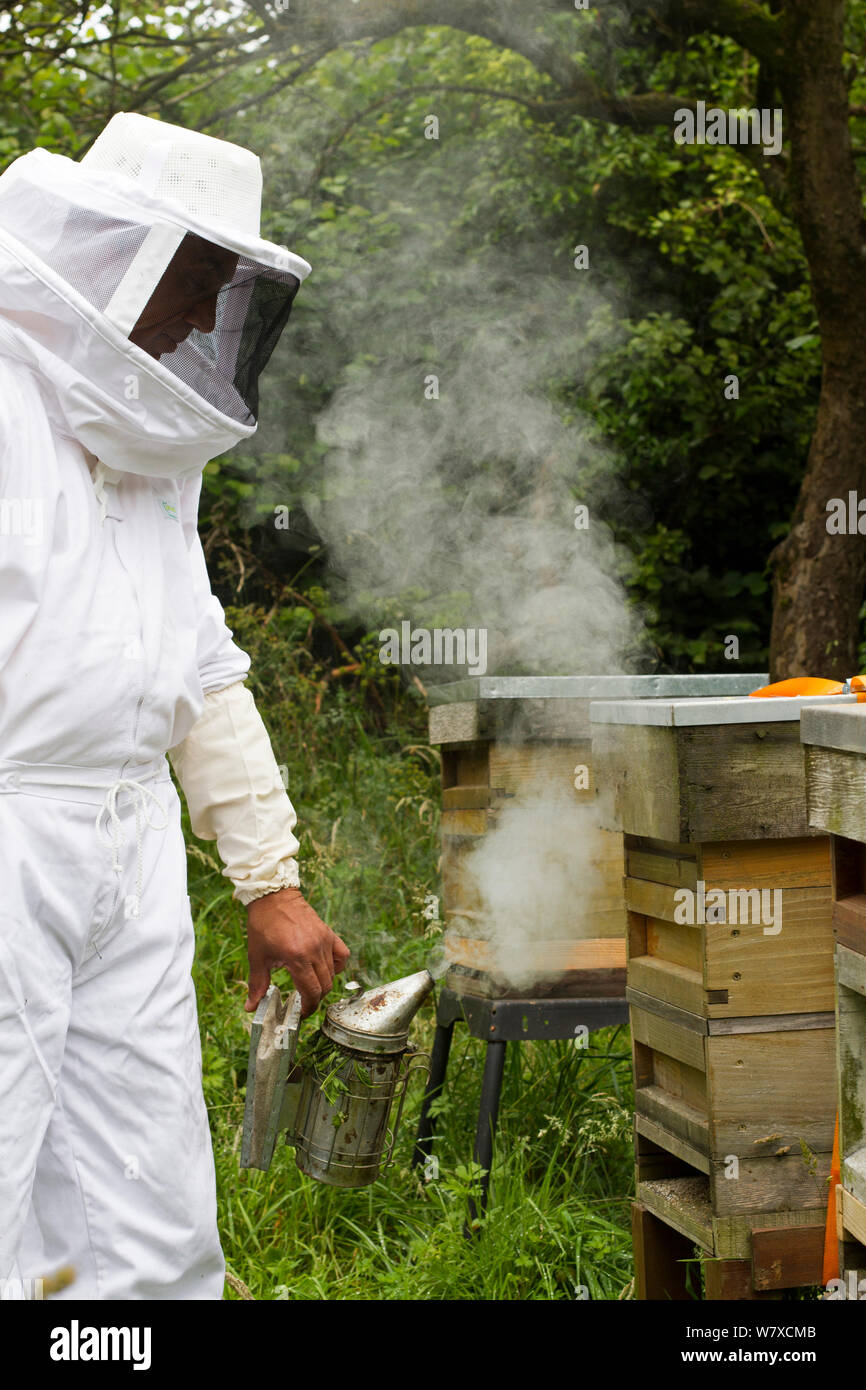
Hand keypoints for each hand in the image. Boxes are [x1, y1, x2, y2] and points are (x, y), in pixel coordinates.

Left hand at [244, 886, 349, 1017]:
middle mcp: (314, 950)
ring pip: (333, 973)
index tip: (301, 1013)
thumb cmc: (262, 925)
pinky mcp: (329, 933)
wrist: (272, 897)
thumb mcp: (257, 956)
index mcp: (296, 957)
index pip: (312, 991)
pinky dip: (337, 966)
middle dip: (315, 999)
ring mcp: (324, 941)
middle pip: (325, 986)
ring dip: (323, 984)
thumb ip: (257, 984)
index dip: (308, 1008)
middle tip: (303, 1002)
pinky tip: (325, 968)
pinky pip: (342, 955)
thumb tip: (251, 1007)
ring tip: (310, 986)